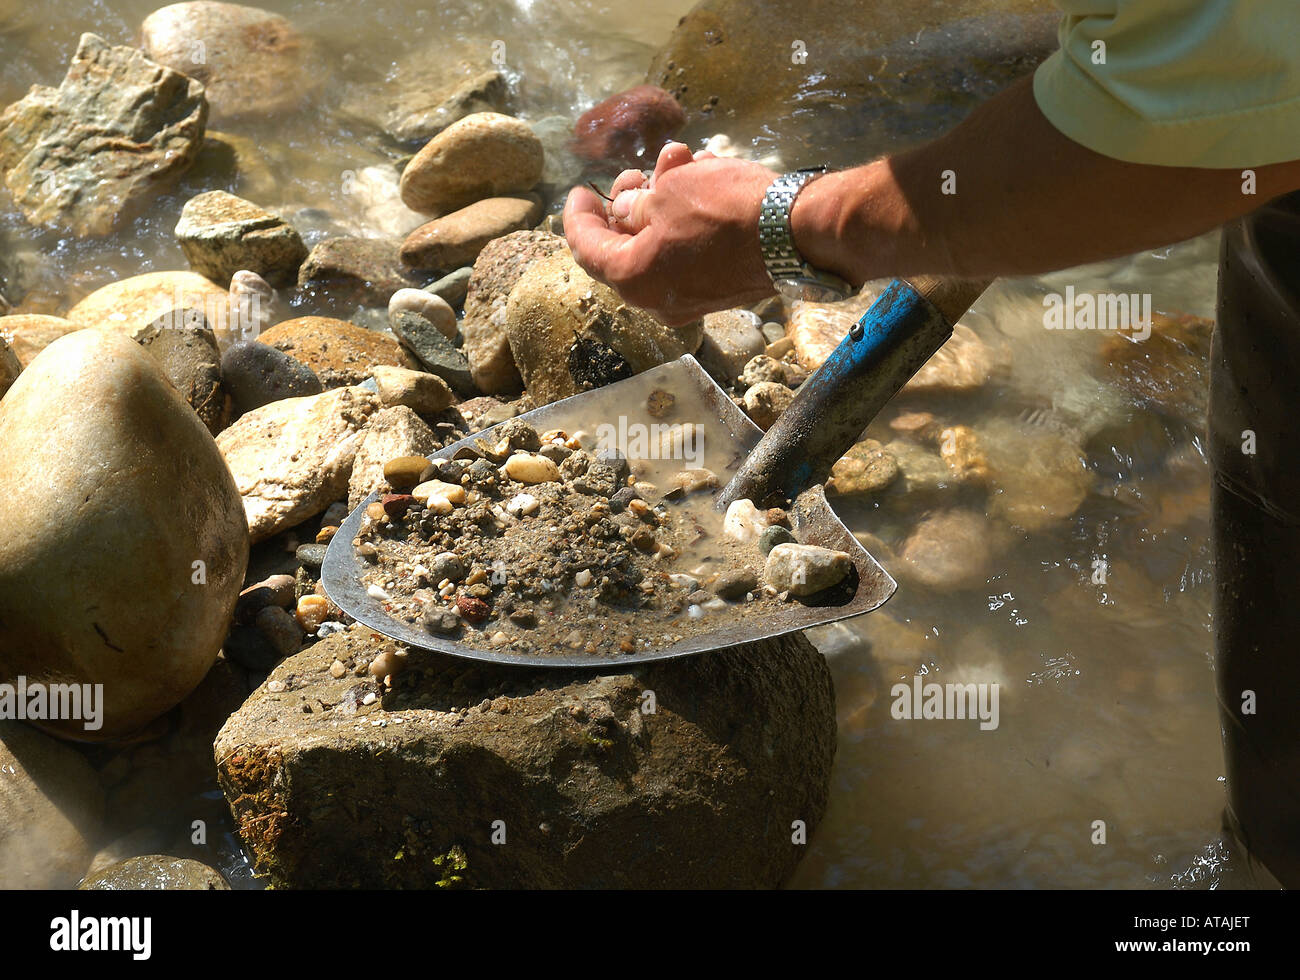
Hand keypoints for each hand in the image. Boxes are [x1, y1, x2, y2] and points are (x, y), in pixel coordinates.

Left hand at [563, 142, 777, 325]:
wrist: (796, 235)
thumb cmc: (726, 210)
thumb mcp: (671, 192)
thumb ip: (637, 204)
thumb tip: (626, 209)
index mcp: (633, 279)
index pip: (587, 248)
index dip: (578, 215)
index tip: (579, 190)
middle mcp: (657, 300)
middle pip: (625, 246)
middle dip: (629, 201)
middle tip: (635, 171)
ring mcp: (689, 298)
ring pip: (660, 243)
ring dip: (665, 199)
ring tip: (680, 159)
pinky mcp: (717, 289)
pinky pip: (688, 252)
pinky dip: (688, 218)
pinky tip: (703, 178)